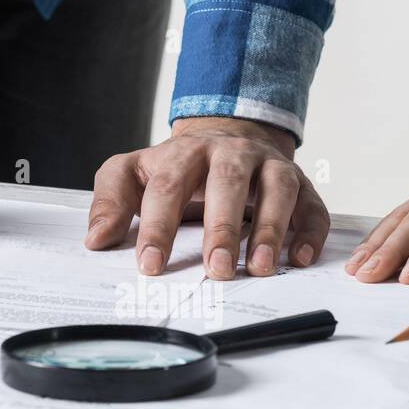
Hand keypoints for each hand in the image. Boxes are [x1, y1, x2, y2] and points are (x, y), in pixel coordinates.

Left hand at [85, 117, 328, 278]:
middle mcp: (229, 153)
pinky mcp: (300, 181)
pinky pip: (312, 204)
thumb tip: (96, 239)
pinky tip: (301, 258)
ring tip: (260, 268)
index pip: (167, 187)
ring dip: (271, 229)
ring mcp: (268, 165)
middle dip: (223, 228)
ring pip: (277, 189)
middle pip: (226, 183)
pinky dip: (310, 231)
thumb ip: (110, 200)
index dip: (158, 227)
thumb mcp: (133, 174)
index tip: (151, 265)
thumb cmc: (176, 168)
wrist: (225, 137)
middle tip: (216, 271)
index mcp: (183, 152)